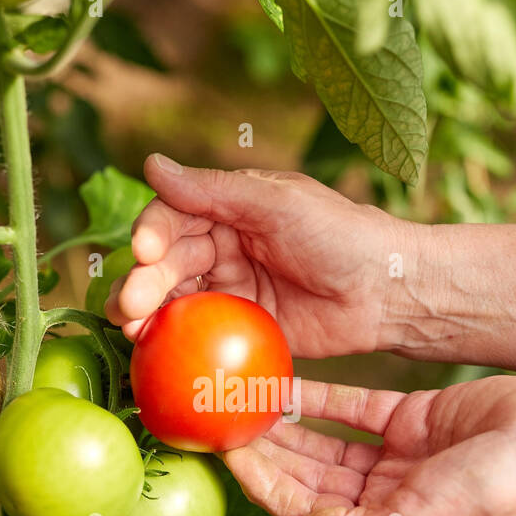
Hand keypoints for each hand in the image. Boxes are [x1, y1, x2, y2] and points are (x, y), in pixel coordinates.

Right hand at [106, 154, 417, 357]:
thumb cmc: (340, 234)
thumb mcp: (276, 204)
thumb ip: (214, 189)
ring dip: (145, 314)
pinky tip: (150, 352)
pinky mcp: (242, 328)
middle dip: (143, 281)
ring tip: (128, 329)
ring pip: (174, 300)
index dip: (153, 233)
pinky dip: (172, 343)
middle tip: (129, 304)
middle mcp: (223, 246)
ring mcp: (231, 290)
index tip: (145, 249)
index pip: (173, 216)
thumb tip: (150, 163)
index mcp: (228, 207)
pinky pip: (199, 335)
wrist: (388, 292)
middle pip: (167, 263)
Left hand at [224, 376, 515, 515]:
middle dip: (264, 451)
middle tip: (220, 418)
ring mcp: (397, 457)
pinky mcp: (413, 418)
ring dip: (285, 423)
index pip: (303, 509)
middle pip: (306, 474)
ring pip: (324, 440)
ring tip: (243, 397)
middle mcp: (382, 497)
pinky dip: (321, 395)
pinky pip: (356, 406)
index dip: (262, 483)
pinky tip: (285, 381)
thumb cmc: (502, 496)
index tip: (225, 454)